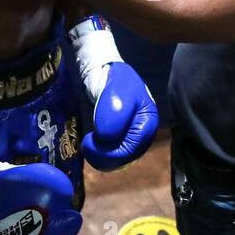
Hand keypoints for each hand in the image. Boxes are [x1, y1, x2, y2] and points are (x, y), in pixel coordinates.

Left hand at [69, 17, 157, 169]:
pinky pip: (111, 157)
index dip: (108, 152)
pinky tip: (92, 144)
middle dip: (103, 155)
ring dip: (100, 157)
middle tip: (85, 145)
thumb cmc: (113, 79)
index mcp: (148, 123)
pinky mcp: (121, 141)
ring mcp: (132, 139)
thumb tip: (105, 137)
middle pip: (124, 159)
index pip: (129, 150)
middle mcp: (143, 136)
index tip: (89, 141)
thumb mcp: (115, 91)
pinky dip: (99, 155)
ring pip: (117, 161)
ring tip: (87, 144)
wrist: (104, 73)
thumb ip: (113, 114)